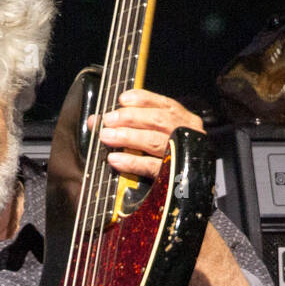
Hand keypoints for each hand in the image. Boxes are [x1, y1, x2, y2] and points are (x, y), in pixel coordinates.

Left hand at [88, 88, 204, 180]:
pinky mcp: (172, 176)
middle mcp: (186, 134)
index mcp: (185, 120)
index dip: (143, 99)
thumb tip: (95, 120)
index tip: (122, 99)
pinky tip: (115, 159)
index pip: (165, 104)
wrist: (189, 185)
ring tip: (106, 136)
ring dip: (127, 136)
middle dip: (130, 117)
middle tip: (108, 120)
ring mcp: (181, 155)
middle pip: (159, 120)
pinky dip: (131, 161)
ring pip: (154, 141)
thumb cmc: (165, 157)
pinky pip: (150, 166)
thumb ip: (131, 123)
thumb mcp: (155, 135)